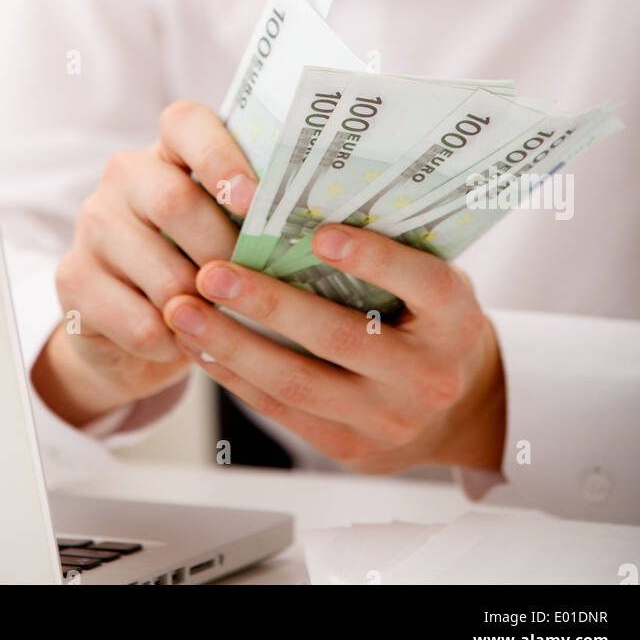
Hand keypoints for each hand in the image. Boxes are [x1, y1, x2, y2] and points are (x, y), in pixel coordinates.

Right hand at [33, 102, 257, 427]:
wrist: (134, 324)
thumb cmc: (204, 263)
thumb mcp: (231, 227)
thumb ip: (259, 216)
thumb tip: (327, 229)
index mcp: (170, 148)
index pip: (186, 123)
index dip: (221, 158)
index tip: (255, 199)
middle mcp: (125, 174)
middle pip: (175, 203)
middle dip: (224, 252)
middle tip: (256, 283)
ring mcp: (93, 223)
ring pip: (163, 274)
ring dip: (206, 310)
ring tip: (226, 321)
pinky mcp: (73, 278)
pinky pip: (141, 322)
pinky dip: (176, 342)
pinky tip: (184, 341)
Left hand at [162, 225, 506, 473]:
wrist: (455, 408)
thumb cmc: (426, 317)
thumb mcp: (430, 279)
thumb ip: (390, 247)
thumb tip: (308, 191)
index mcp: (456, 319)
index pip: (423, 284)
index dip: (374, 259)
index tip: (321, 232)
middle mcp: (428, 375)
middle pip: (342, 338)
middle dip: (269, 305)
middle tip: (212, 272)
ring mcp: (390, 419)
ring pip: (299, 383)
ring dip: (233, 345)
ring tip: (183, 310)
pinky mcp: (351, 448)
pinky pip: (282, 410)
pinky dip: (235, 376)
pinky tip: (199, 346)